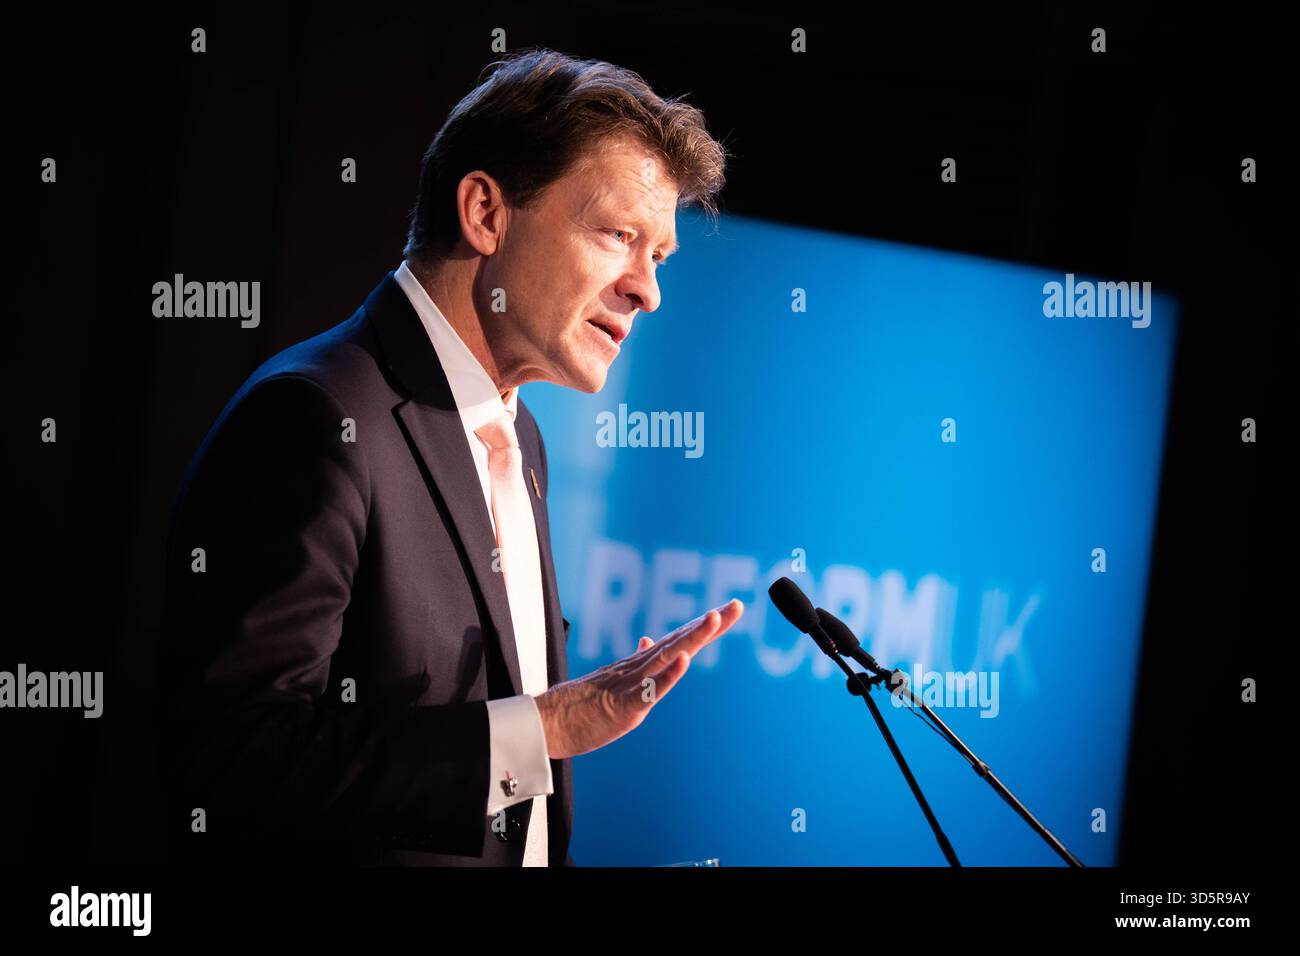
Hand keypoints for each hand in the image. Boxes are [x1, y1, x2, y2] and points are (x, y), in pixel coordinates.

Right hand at [533, 599, 744, 758]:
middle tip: (737, 604)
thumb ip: (637, 663)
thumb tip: (650, 640)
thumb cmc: (583, 705)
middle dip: (710, 624)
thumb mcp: (617, 681)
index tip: (730, 608)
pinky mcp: (624, 706)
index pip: (680, 639)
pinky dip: (668, 675)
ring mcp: (632, 684)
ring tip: (714, 619)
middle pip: (681, 641)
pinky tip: (685, 661)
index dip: (705, 625)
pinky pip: (649, 690)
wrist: (550, 722)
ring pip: (667, 657)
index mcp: (641, 665)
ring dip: (692, 638)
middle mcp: (640, 668)